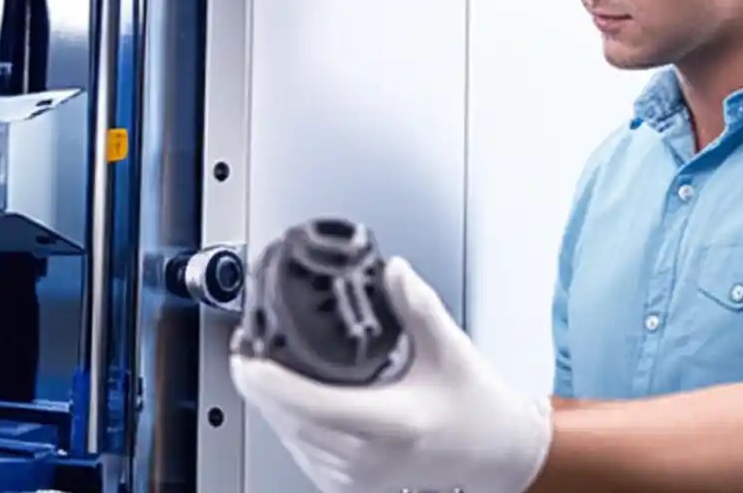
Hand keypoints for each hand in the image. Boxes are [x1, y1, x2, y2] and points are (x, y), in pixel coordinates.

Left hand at [230, 256, 553, 492]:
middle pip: (286, 419)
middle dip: (257, 380)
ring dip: (268, 401)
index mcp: (390, 423)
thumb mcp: (449, 346)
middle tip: (248, 343)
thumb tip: (391, 270)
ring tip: (260, 363)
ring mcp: (355, 476)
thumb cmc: (476, 407)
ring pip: (288, 437)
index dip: (266, 377)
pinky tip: (286, 396)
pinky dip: (287, 421)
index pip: (307, 403)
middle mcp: (366, 457)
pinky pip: (300, 451)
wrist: (494, 452)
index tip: (249, 349)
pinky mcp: (348, 484)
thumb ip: (416, 304)